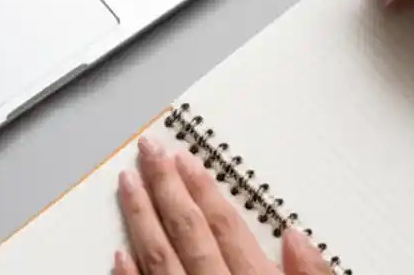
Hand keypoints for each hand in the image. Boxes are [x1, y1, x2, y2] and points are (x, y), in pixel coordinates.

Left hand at [114, 136, 329, 274]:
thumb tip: (296, 237)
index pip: (225, 228)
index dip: (203, 190)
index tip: (184, 160)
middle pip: (188, 233)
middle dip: (167, 187)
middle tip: (149, 151)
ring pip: (160, 258)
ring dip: (141, 217)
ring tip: (127, 182)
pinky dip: (129, 274)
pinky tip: (118, 251)